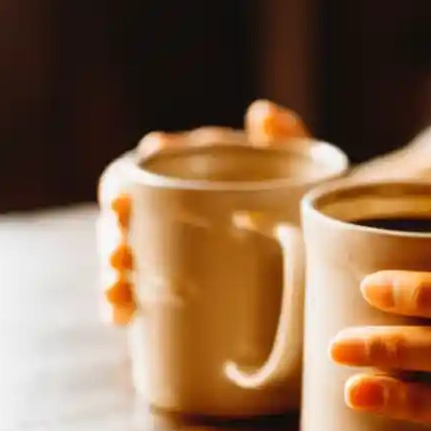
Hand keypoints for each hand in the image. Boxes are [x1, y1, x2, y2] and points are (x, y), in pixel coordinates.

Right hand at [97, 100, 309, 324]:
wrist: (320, 254)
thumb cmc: (302, 200)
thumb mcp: (302, 171)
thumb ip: (288, 139)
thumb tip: (262, 112)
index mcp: (191, 176)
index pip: (142, 173)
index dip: (122, 183)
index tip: (123, 198)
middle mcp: (170, 212)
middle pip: (123, 218)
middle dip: (112, 234)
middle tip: (120, 252)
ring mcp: (169, 253)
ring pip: (124, 259)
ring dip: (110, 273)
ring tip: (117, 288)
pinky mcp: (173, 291)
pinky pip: (139, 300)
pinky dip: (122, 307)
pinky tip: (121, 317)